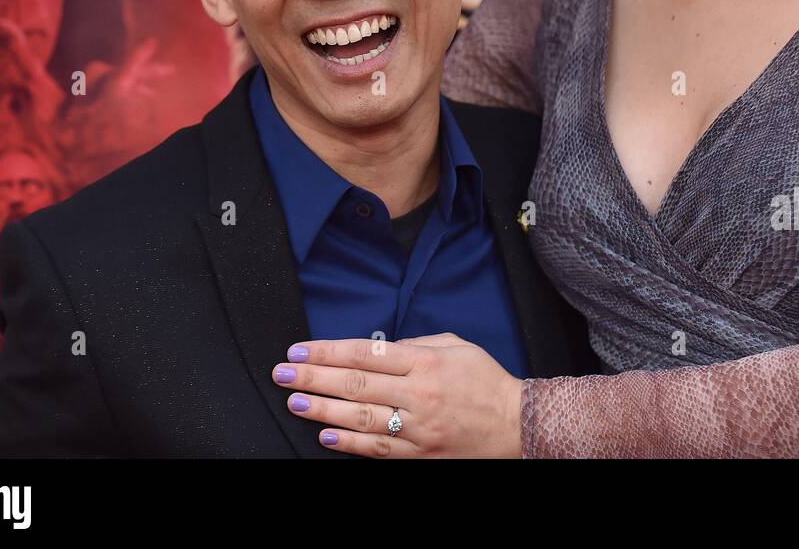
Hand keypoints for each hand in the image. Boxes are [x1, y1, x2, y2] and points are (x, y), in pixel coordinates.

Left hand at [273, 334, 522, 457]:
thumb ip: (414, 344)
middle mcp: (418, 394)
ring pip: (362, 418)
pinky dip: (349, 442)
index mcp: (425, 361)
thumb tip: (376, 346)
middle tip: (283, 373)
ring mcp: (418, 427)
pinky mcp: (421, 454)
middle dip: (314, 378)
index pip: (365, 353)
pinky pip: (379, 449)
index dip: (328, 351)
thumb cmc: (484, 380)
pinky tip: (325, 435)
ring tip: (295, 402)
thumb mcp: (454, 345)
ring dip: (323, 410)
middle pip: (356, 384)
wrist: (516, 422)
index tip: (300, 350)